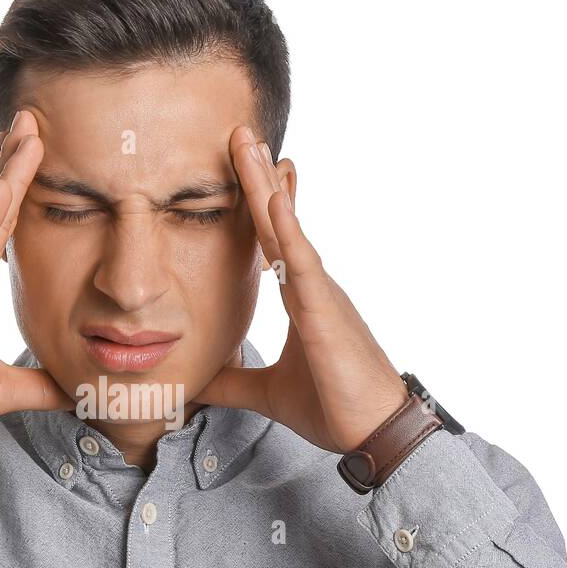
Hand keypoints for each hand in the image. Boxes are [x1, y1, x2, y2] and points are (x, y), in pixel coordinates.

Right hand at [0, 110, 72, 451]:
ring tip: (27, 131)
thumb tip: (75, 390)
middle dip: (14, 164)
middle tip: (35, 120)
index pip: (4, 231)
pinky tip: (7, 186)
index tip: (40, 157)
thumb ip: (37, 386)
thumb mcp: (1, 393)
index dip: (21, 194)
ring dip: (7, 173)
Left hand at [195, 127, 407, 453]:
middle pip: (278, 222)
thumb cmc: (333, 407)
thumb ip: (230, 383)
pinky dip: (288, 230)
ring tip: (250, 146)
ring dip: (267, 187)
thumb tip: (194, 383)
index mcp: (301, 299)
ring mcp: (321, 294)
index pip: (274, 242)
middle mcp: (312, 287)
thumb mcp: (265, 394)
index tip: (247, 166)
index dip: (261, 204)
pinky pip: (303, 263)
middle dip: (259, 178)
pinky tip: (273, 199)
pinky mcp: (326, 311)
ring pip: (288, 231)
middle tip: (240, 134)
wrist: (373, 433)